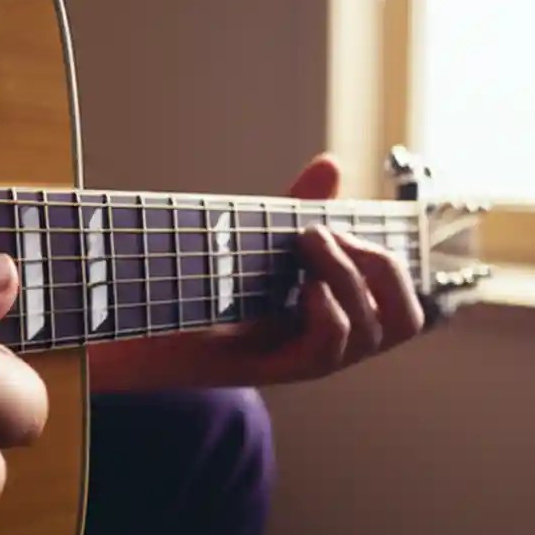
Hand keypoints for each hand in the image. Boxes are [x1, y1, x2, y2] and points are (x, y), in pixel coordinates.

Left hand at [88, 154, 425, 390]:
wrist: (128, 315)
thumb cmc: (190, 281)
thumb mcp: (255, 239)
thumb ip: (297, 208)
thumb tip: (332, 164)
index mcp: (333, 318)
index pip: (405, 310)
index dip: (389, 266)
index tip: (339, 228)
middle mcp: (326, 346)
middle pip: (404, 322)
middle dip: (380, 266)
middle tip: (325, 233)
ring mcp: (300, 363)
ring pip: (371, 334)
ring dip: (347, 277)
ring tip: (305, 244)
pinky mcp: (265, 371)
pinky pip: (326, 352)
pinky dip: (326, 312)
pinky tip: (303, 289)